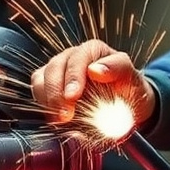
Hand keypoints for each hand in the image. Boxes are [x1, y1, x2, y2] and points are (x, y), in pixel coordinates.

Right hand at [30, 39, 156, 123]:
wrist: (125, 104)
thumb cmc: (128, 88)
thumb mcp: (131, 77)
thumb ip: (118, 69)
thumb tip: (95, 70)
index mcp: (94, 50)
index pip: (79, 57)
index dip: (73, 76)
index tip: (72, 96)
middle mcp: (72, 56)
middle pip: (55, 67)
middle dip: (57, 92)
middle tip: (65, 116)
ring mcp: (59, 69)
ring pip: (42, 77)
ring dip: (48, 99)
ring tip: (60, 120)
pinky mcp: (49, 83)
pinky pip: (38, 89)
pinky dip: (43, 103)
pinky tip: (55, 117)